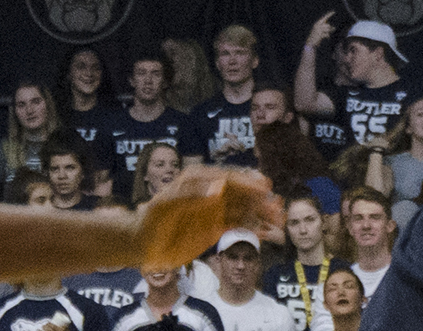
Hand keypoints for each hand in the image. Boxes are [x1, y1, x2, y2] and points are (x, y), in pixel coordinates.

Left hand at [135, 166, 282, 269]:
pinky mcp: (214, 228)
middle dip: (261, 200)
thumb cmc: (150, 219)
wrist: (141, 243)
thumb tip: (219, 188)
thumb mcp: (166, 203)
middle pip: (241, 194)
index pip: (229, 179)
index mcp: (200, 181)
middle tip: (279, 207)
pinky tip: (267, 232)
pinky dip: (253, 228)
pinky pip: (238, 225)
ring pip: (244, 210)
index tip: (265, 188)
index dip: (247, 183)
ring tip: (281, 220)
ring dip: (262, 214)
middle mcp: (211, 193)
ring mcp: (214, 211)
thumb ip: (192, 194)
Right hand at [305, 10, 337, 48]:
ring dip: (329, 32)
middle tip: (333, 30)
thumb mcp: (320, 31)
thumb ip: (325, 28)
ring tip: (328, 34)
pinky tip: (327, 38)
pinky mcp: (320, 35)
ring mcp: (318, 30)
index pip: (324, 18)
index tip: (334, 12)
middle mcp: (318, 26)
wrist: (310, 43)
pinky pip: (327, 34)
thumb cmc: (316, 37)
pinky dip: (328, 36)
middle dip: (330, 28)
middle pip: (328, 25)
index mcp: (317, 23)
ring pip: (328, 29)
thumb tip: (333, 28)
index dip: (329, 14)